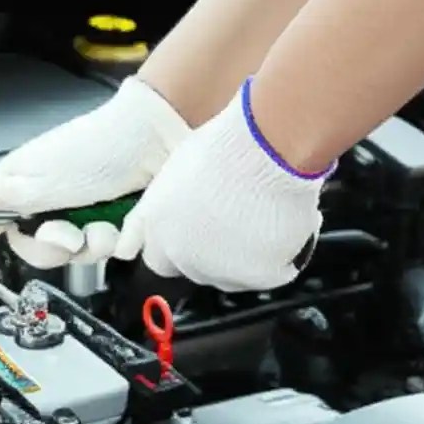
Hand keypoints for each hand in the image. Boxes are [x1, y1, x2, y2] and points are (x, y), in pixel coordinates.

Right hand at [0, 77, 189, 317]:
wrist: (160, 138)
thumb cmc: (98, 149)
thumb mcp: (42, 178)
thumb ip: (0, 196)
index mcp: (20, 189)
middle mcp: (47, 203)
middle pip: (35, 251)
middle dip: (58, 246)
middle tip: (71, 231)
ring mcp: (81, 213)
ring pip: (77, 255)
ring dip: (96, 241)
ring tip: (109, 219)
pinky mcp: (113, 221)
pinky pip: (111, 252)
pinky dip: (122, 238)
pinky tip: (130, 220)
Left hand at [114, 80, 328, 290]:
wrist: (265, 148)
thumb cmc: (226, 149)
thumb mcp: (172, 176)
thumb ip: (156, 215)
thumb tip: (137, 243)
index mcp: (158, 229)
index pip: (161, 261)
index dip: (185, 247)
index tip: (203, 235)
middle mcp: (183, 254)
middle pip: (199, 270)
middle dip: (217, 252)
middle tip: (241, 219)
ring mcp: (220, 269)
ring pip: (237, 275)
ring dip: (250, 255)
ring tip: (264, 214)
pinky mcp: (257, 274)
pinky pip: (277, 272)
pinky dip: (286, 254)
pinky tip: (285, 222)